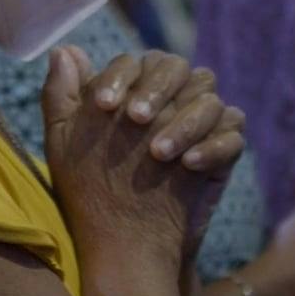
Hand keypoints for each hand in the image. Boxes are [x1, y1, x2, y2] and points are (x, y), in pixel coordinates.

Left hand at [44, 46, 244, 295]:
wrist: (126, 245)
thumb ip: (60, 97)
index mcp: (136, 91)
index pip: (137, 62)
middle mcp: (171, 100)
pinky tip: (188, 165)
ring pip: (210, 99)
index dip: (120, 77)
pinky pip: (233, 135)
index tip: (102, 106)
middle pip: (179, 68)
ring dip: (185, 121)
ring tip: (157, 153)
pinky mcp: (223, 154)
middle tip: (134, 120)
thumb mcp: (65, 145)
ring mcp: (200, 125)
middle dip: (156, 90)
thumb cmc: (89, 191)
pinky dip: (213, 146)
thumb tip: (65, 49)